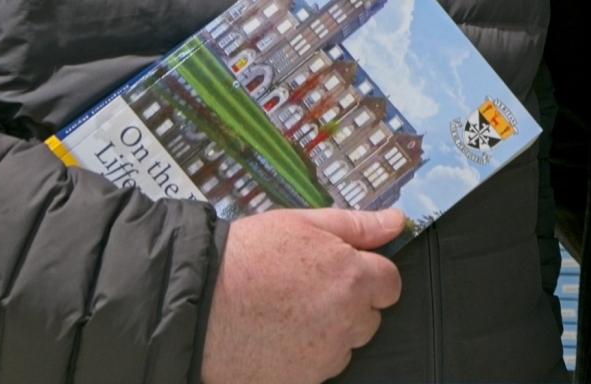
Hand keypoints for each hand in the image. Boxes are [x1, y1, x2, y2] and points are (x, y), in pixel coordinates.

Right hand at [200, 208, 405, 383]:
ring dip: (328, 333)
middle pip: (369, 318)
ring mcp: (323, 356)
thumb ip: (357, 225)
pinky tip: (276, 337)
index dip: (370, 276)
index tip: (346, 272)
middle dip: (350, 305)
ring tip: (287, 314)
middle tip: (309, 292)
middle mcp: (345, 321)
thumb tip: (396, 222)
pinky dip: (304, 357)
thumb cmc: (244, 258)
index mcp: (352, 279)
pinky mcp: (301, 380)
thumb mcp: (302, 222)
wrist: (194, 302)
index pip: (390, 284)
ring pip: (343, 346)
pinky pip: (317, 369)